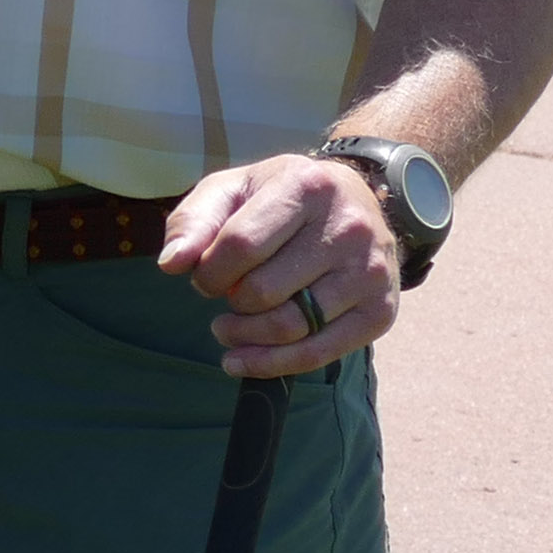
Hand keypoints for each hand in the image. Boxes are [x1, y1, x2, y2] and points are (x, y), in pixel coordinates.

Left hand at [162, 150, 401, 376]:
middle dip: (228, 301)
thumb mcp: (232, 189)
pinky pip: (319, 353)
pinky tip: (242, 360)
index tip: (202, 275)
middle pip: (263, 291)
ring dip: (246, 336)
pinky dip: (272, 364)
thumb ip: (194, 221)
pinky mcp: (380, 311)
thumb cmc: (281, 196)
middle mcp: (348, 228)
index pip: (240, 246)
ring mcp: (370, 272)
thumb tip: (171, 264)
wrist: (357, 201)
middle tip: (224, 295)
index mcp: (307, 187)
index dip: (208, 271)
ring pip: (290, 327)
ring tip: (228, 327)